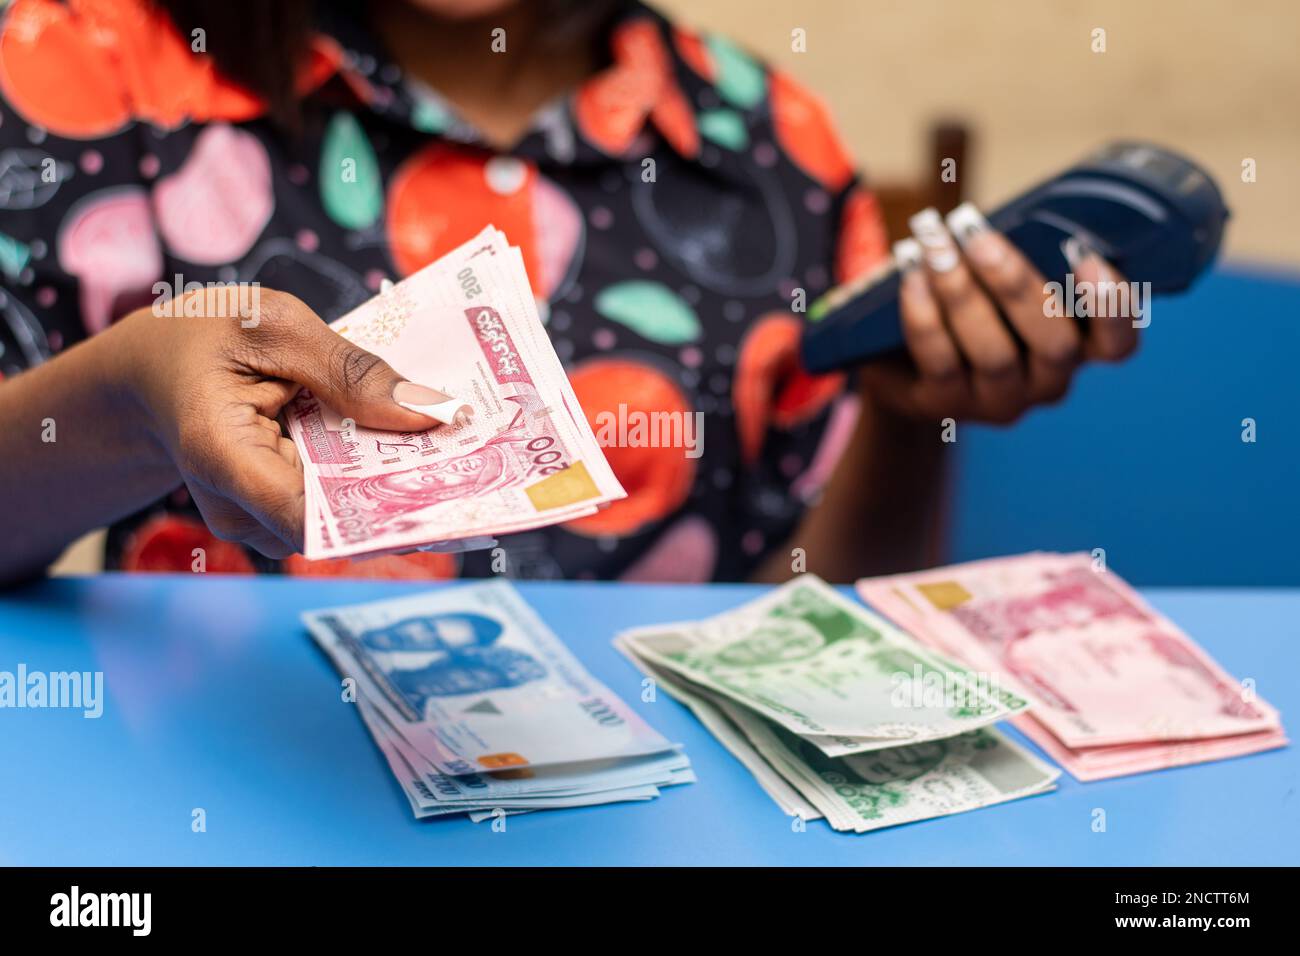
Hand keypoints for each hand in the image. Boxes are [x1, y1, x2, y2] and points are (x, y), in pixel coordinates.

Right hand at [116, 287, 449, 557]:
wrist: (149, 371)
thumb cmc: (200, 339)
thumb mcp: (272, 324)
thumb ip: (350, 370)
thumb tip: (433, 411)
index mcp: (225, 458)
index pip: (316, 517)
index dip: (392, 508)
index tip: (461, 485)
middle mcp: (242, 510)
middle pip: (346, 523)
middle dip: (417, 491)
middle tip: (491, 457)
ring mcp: (261, 521)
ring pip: (351, 518)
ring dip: (405, 482)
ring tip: (468, 446)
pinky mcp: (283, 514)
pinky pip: (344, 503)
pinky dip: (381, 475)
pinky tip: (422, 445)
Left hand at [860, 204, 1139, 423]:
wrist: (903, 358)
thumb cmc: (968, 300)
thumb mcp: (996, 277)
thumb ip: (1013, 256)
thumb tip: (992, 222)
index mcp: (1078, 346)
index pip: (1116, 344)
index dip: (1111, 307)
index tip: (1087, 257)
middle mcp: (1047, 382)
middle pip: (1053, 345)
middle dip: (1016, 285)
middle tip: (977, 237)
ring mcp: (999, 401)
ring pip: (995, 355)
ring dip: (962, 294)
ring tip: (935, 247)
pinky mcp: (948, 406)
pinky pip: (942, 362)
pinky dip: (925, 315)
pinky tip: (912, 278)